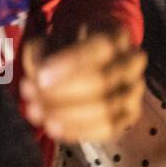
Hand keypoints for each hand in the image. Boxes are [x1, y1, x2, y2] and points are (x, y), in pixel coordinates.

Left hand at [20, 27, 146, 142]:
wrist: (90, 60)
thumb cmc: (69, 48)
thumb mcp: (50, 40)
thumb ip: (41, 54)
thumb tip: (38, 77)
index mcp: (117, 36)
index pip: (101, 48)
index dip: (71, 64)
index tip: (41, 76)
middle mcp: (132, 61)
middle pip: (104, 81)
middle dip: (61, 93)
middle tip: (31, 95)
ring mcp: (134, 89)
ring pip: (106, 109)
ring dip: (64, 114)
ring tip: (35, 111)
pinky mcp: (130, 114)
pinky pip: (107, 129)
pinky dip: (76, 131)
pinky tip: (52, 127)